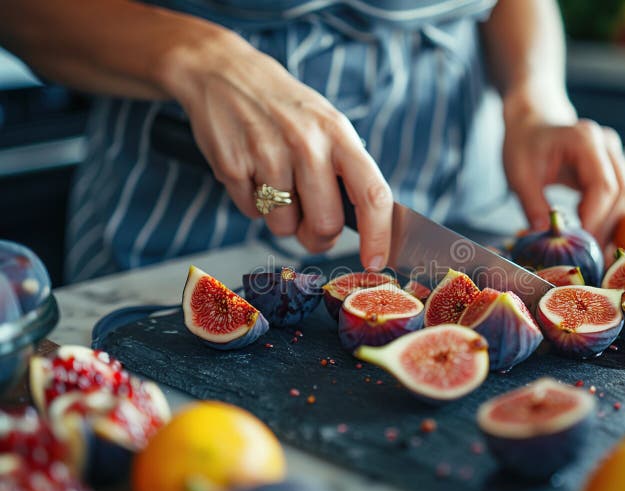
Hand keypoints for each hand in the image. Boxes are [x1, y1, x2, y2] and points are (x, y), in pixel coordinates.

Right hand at [164, 32, 392, 269]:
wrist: (224, 72)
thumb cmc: (286, 108)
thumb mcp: (328, 124)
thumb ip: (348, 171)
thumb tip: (370, 226)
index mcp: (338, 134)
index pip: (372, 194)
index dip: (378, 235)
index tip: (375, 262)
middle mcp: (306, 144)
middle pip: (325, 224)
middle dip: (318, 236)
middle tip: (310, 222)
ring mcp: (266, 154)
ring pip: (283, 227)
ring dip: (281, 218)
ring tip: (275, 181)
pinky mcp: (231, 164)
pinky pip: (250, 213)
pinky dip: (252, 203)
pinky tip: (251, 171)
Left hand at [502, 89, 624, 247]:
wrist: (532, 122)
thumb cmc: (524, 143)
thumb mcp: (519, 175)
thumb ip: (533, 206)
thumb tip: (546, 238)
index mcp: (586, 141)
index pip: (604, 187)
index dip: (596, 220)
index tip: (583, 246)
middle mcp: (608, 146)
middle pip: (623, 195)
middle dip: (606, 229)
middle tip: (588, 257)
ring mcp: (615, 156)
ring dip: (611, 227)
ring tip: (590, 250)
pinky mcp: (614, 169)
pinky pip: (622, 198)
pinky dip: (611, 219)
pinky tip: (592, 236)